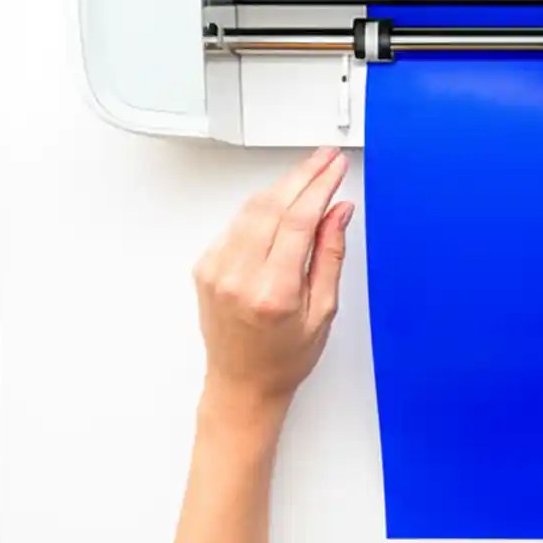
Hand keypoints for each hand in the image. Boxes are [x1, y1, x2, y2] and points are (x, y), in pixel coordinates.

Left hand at [191, 147, 354, 416]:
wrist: (243, 383)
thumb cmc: (284, 357)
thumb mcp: (323, 310)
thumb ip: (329, 255)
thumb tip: (338, 211)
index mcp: (272, 292)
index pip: (298, 220)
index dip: (319, 186)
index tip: (335, 168)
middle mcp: (238, 278)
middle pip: (272, 205)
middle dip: (303, 175)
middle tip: (325, 159)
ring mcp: (216, 270)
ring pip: (251, 208)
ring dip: (282, 186)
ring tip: (308, 172)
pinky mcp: (204, 267)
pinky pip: (236, 224)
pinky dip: (261, 207)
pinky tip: (280, 201)